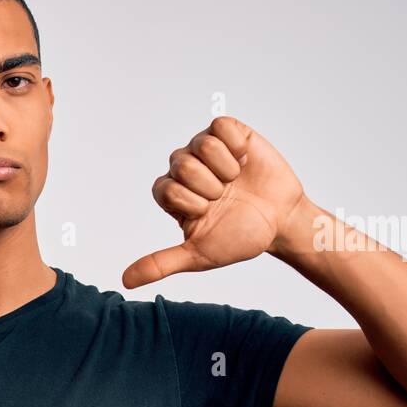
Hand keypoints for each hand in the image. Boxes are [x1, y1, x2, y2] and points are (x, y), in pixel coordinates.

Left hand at [123, 116, 308, 288]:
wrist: (280, 222)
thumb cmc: (238, 238)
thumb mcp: (198, 255)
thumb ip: (161, 264)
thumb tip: (126, 281)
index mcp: (172, 194)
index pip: (166, 189)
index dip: (192, 203)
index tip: (209, 212)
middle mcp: (184, 169)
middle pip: (183, 166)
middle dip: (211, 187)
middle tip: (225, 196)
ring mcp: (205, 149)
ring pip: (202, 145)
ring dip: (226, 168)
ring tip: (235, 179)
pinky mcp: (229, 133)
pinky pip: (221, 125)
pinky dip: (237, 146)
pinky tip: (244, 160)